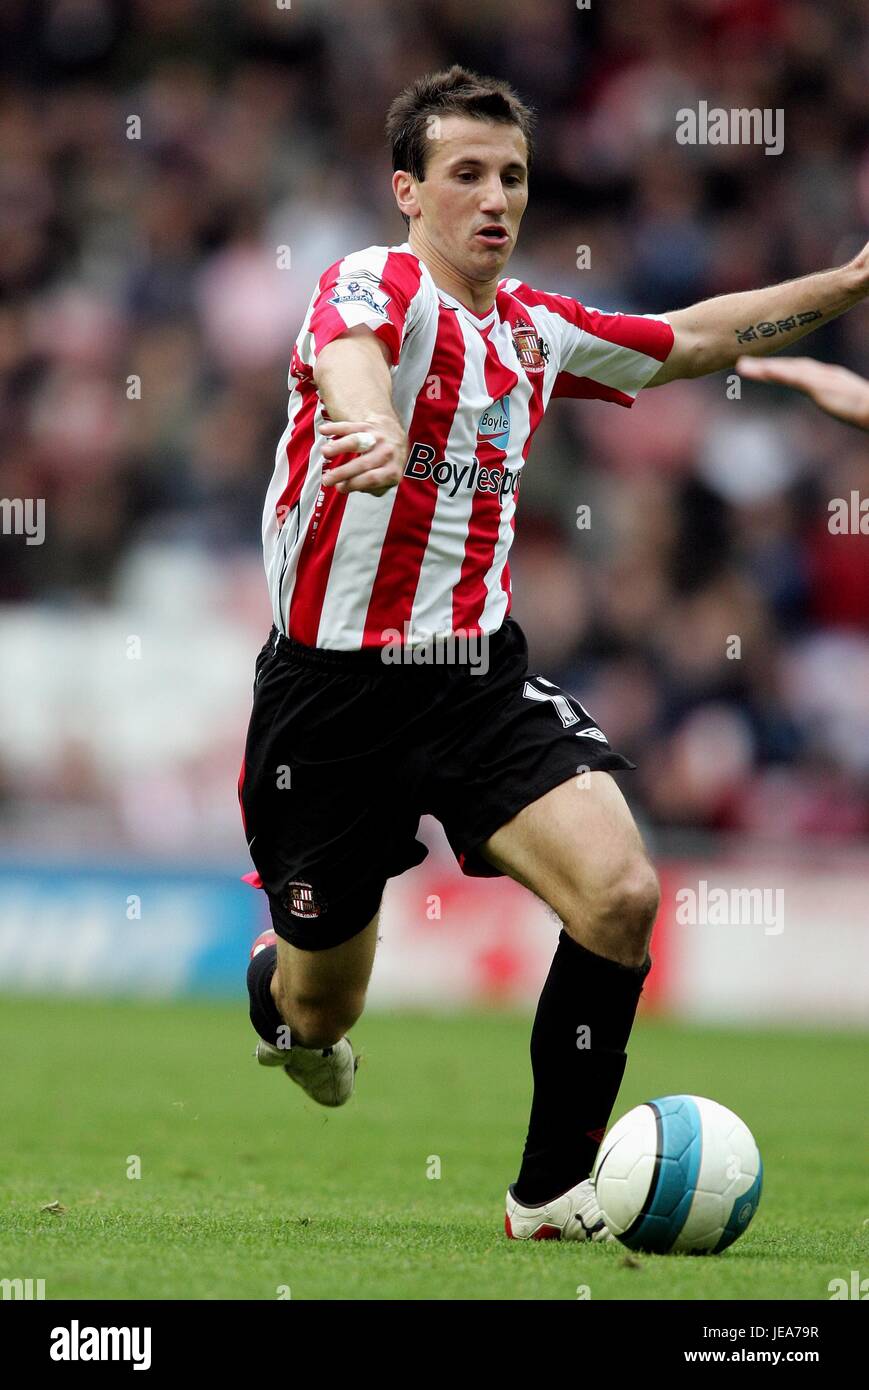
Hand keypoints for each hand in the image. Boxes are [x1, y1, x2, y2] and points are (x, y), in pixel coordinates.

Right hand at [319, 417, 407, 495]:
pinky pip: (350, 426)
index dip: (354, 484)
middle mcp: (387, 452)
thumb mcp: (388, 479)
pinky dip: (335, 428)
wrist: (395, 435)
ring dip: (338, 447)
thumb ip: (375, 488)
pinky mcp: (367, 425)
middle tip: (326, 480)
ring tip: (324, 453)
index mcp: (392, 470)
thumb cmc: (387, 463)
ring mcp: (377, 437)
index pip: (372, 478)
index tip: (339, 488)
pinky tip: (323, 430)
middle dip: (342, 473)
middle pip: (362, 463)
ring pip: (356, 441)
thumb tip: (353, 486)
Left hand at [736, 355, 868, 430]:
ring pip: (786, 369)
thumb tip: (843, 407)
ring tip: (741, 366)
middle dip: (766, 365)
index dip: (781, 368)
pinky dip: (779, 373)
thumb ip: (842, 402)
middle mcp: (823, 374)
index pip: (800, 370)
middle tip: (742, 363)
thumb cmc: (867, 410)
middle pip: (789, 366)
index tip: (765, 367)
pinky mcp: (819, 386)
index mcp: (830, 378)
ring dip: (763, 367)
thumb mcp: (851, 406)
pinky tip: (764, 370)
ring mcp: (821, 378)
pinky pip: (794, 378)